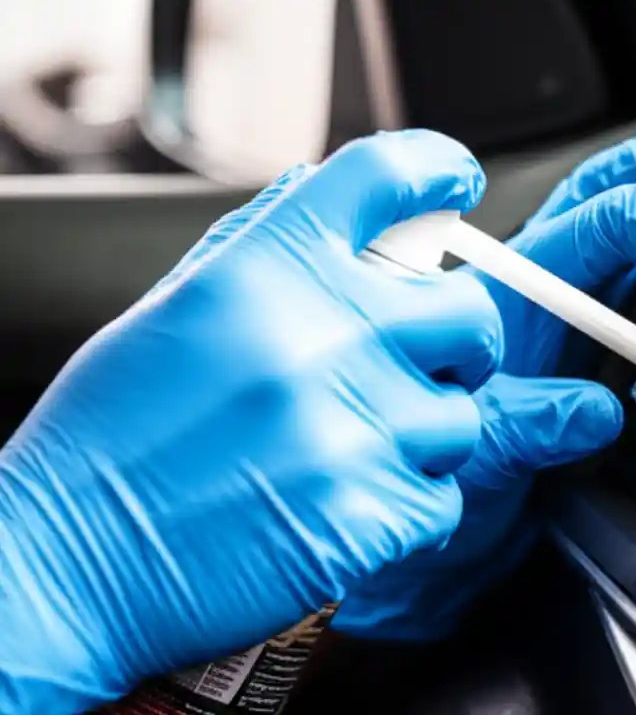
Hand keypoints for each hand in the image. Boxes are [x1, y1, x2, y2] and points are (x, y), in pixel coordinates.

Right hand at [0, 131, 500, 712]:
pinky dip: (408, 510)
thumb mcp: (173, 308)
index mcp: (268, 269)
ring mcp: (358, 428)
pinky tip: (345, 508)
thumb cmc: (113, 436)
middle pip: (472, 312)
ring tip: (351, 453)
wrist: (66, 563)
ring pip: (463, 417)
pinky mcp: (374, 516)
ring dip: (423, 437)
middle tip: (426, 363)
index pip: (386, 175)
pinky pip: (443, 502)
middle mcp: (328, 335)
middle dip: (461, 341)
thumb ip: (260, 243)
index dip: (436, 169)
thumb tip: (321, 184)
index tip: (456, 184)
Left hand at [335, 95, 635, 639]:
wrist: (422, 546)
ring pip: (621, 204)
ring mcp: (563, 306)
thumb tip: (596, 411)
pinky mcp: (586, 336)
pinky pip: (635, 259)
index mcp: (510, 299)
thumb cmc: (437, 499)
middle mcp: (537, 286)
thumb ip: (523, 430)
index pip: (599, 221)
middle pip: (613, 186)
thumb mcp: (472, 468)